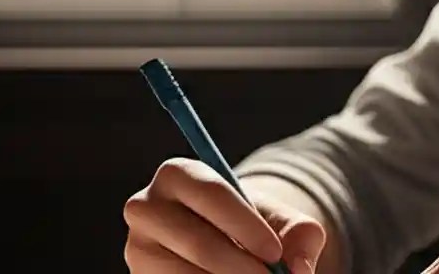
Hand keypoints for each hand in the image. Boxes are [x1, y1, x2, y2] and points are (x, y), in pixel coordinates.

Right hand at [124, 157, 326, 273]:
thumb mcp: (281, 221)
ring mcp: (137, 250)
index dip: (244, 225)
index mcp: (177, 174)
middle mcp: (145, 208)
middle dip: (243, 268)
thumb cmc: (252, 228)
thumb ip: (301, 235)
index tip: (274, 252)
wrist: (221, 246)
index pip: (211, 193)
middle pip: (199, 244)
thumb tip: (298, 270)